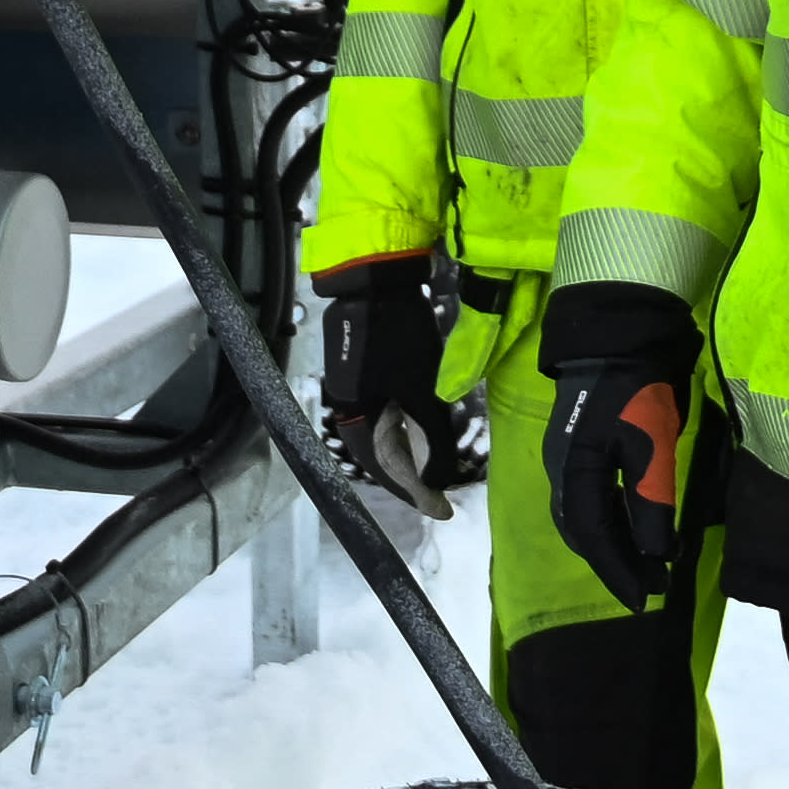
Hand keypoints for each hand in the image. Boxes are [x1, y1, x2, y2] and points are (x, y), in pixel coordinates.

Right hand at [314, 255, 467, 515]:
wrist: (375, 277)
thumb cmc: (398, 336)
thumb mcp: (422, 389)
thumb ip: (433, 437)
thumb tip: (440, 478)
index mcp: (354, 416)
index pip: (386, 469)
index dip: (415, 492)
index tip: (441, 511)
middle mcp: (347, 407)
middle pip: (379, 456)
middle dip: (409, 478)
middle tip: (439, 494)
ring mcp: (353, 388)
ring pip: (381, 434)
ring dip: (407, 454)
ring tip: (434, 468)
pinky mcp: (362, 370)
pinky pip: (382, 414)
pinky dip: (403, 429)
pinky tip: (421, 430)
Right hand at [537, 341, 694, 612]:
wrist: (618, 332)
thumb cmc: (636, 388)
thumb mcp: (651, 445)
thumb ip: (652, 501)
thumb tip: (657, 556)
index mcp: (575, 474)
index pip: (595, 538)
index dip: (619, 571)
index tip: (645, 599)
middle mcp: (563, 471)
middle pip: (584, 532)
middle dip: (615, 563)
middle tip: (651, 586)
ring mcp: (568, 457)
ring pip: (584, 516)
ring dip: (612, 543)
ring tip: (644, 563)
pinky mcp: (580, 445)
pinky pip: (589, 497)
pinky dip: (610, 520)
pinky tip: (630, 522)